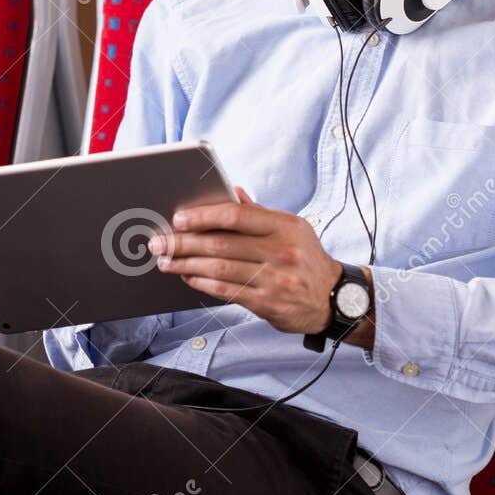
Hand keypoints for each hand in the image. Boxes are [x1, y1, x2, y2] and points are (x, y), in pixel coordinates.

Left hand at [147, 186, 339, 337]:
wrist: (334, 298)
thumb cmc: (306, 258)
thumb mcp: (292, 228)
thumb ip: (259, 212)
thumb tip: (231, 191)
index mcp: (285, 226)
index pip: (237, 215)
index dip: (203, 216)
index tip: (178, 218)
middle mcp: (281, 251)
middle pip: (221, 243)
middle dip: (184, 242)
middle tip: (160, 242)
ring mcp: (275, 279)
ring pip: (220, 268)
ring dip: (186, 264)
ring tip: (166, 261)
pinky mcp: (268, 303)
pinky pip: (227, 290)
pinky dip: (202, 283)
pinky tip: (188, 277)